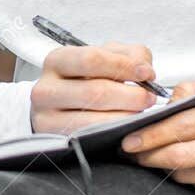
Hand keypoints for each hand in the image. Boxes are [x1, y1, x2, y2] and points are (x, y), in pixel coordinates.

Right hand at [30, 41, 158, 135]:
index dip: (124, 66)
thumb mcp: (105, 59)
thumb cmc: (86, 81)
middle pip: (96, 91)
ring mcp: (46, 116)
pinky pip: (89, 138)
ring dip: (126, 117)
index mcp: (57, 61)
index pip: (92, 59)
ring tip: (141, 113)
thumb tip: (145, 70)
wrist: (59, 108)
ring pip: (94, 119)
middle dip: (131, 96)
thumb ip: (129, 55)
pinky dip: (113, 133)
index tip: (147, 74)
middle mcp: (46, 88)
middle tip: (149, 98)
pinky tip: (126, 128)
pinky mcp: (53, 139)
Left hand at [118, 79, 194, 194]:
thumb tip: (164, 103)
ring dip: (167, 170)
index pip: (184, 124)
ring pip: (189, 176)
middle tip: (131, 153)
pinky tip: (188, 174)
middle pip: (183, 155)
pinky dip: (190, 184)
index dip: (152, 133)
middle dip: (150, 155)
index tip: (129, 139)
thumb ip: (191, 90)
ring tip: (157, 160)